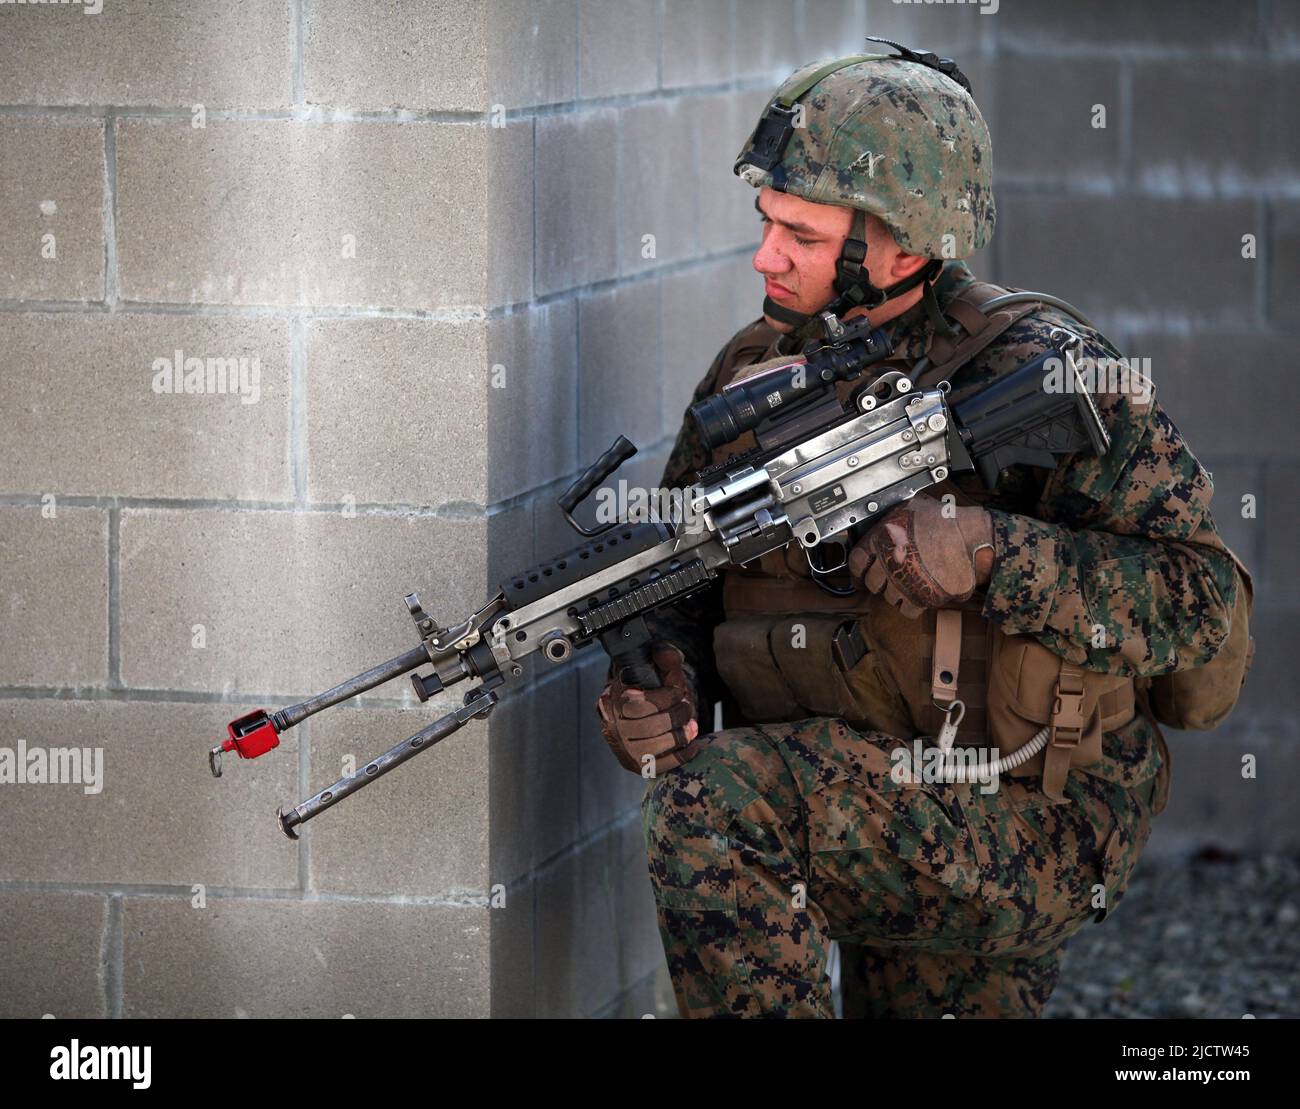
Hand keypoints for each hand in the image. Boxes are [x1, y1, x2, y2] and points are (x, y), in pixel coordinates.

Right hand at [595, 644, 701, 774]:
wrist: (642, 711)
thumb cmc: (652, 689)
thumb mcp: (658, 669)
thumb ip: (665, 658)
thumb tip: (666, 653)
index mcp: (613, 699)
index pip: (639, 704)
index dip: (665, 698)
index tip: (677, 693)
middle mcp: (612, 725)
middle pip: (648, 728)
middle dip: (675, 717)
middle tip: (686, 708)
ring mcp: (622, 747)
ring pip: (652, 748)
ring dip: (679, 736)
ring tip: (690, 726)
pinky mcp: (635, 765)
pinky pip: (658, 766)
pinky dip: (680, 756)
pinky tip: (692, 745)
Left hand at [849, 495, 994, 617]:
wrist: (973, 539)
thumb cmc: (947, 521)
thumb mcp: (914, 507)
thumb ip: (895, 519)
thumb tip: (889, 521)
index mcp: (881, 538)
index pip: (856, 561)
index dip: (858, 571)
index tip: (860, 576)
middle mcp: (887, 561)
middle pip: (872, 583)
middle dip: (879, 582)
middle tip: (889, 579)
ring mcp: (902, 581)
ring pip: (888, 597)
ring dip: (896, 593)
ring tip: (909, 583)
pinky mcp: (919, 598)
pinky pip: (906, 610)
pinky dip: (911, 605)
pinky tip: (919, 594)